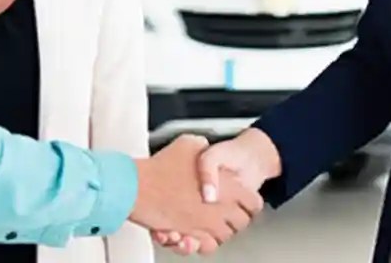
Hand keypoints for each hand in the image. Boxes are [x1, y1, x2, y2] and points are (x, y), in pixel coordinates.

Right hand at [130, 134, 263, 254]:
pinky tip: (198, 232)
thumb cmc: (160, 168)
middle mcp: (219, 208)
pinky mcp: (190, 237)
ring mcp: (205, 225)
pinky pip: (207, 247)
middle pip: (241, 223)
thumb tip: (205, 147)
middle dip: (235, 218)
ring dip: (219, 230)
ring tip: (209, 220)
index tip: (243, 199)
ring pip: (224, 237)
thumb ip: (203, 146)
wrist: (137, 187)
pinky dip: (204, 243)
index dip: (249, 201)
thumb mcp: (188, 143)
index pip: (253, 202)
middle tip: (225, 210)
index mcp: (226, 186)